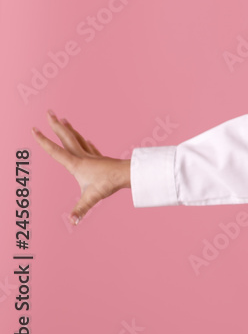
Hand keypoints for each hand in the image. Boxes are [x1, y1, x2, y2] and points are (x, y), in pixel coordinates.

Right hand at [31, 110, 130, 224]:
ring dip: (68, 129)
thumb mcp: (91, 198)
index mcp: (76, 164)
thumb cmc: (109, 184)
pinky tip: (84, 138)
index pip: (55, 150)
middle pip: (66, 136)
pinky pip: (89, 147)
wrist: (127, 174)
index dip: (43, 140)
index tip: (34, 129)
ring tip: (63, 119)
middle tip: (48, 112)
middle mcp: (82, 156)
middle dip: (55, 124)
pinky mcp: (100, 158)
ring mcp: (91, 156)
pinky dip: (84, 141)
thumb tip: (73, 221)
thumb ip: (80, 210)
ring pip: (77, 138)